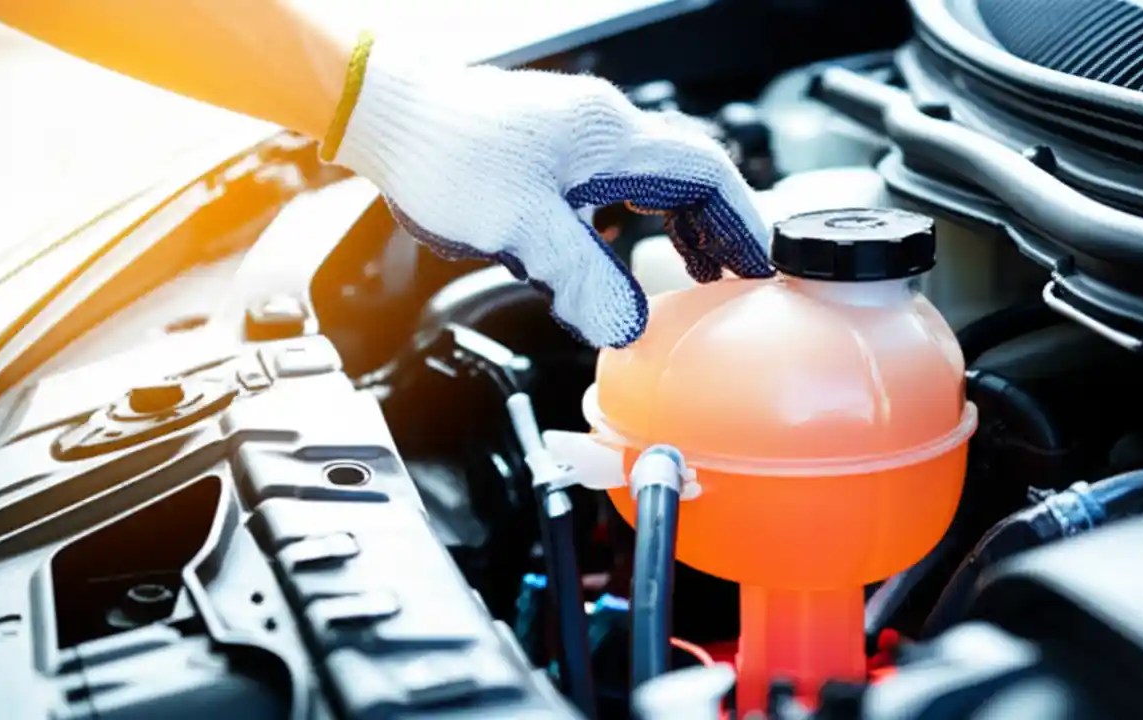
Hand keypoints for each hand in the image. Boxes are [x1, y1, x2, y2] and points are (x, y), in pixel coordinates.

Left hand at [329, 45, 772, 347]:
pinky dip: (632, 222)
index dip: (740, 224)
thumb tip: (625, 326)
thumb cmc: (443, 150)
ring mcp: (571, 140)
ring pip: (648, 182)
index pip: (705, 175)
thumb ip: (582, 281)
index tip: (759, 264)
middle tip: (732, 276)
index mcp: (610, 139)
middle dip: (716, 228)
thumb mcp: (521, 229)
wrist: (383, 112)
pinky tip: (620, 249)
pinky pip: (610, 187)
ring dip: (677, 225)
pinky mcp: (542, 153)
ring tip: (692, 269)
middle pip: (685, 177)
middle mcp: (599, 132)